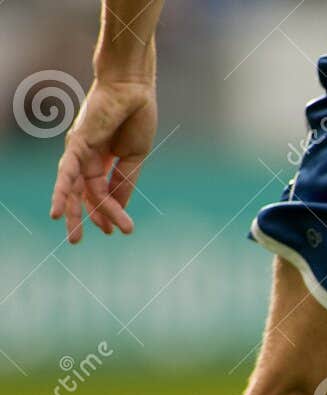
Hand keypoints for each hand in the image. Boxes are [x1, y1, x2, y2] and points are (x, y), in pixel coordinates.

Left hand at [50, 77, 156, 242]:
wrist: (134, 88)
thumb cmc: (137, 115)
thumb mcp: (136, 157)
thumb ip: (126, 181)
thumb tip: (119, 208)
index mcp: (102, 158)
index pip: (100, 191)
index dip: (107, 211)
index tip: (116, 230)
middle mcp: (85, 155)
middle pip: (80, 192)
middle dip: (81, 217)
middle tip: (78, 242)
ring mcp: (79, 150)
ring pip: (72, 188)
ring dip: (73, 213)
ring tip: (74, 237)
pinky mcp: (78, 144)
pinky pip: (68, 173)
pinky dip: (61, 192)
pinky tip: (56, 211)